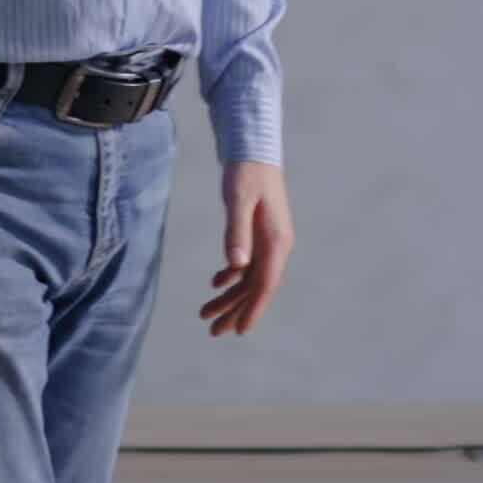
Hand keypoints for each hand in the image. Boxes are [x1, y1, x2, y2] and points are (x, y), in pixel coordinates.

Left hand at [199, 159, 293, 334]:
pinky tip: (216, 283)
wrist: (254, 151)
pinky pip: (247, 264)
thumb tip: (236, 267)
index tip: (239, 331)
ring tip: (206, 314)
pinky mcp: (259, 234)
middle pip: (256, 288)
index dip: (252, 310)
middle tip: (213, 331)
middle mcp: (276, 245)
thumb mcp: (237, 201)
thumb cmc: (246, 174)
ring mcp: (269, 241)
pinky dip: (231, 276)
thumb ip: (236, 232)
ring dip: (230, 297)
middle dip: (235, 311)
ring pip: (250, 279)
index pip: (265, 285)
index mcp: (276, 241)